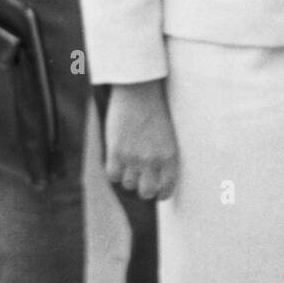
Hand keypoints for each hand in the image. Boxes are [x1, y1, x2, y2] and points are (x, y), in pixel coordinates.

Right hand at [104, 78, 177, 200]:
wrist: (139, 90)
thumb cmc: (155, 109)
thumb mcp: (167, 135)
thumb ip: (162, 155)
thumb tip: (156, 175)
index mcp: (170, 155)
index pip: (167, 188)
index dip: (161, 193)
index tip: (158, 190)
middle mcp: (153, 160)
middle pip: (147, 192)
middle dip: (145, 189)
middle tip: (142, 181)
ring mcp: (133, 157)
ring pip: (128, 184)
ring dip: (129, 178)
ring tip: (129, 166)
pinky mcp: (116, 151)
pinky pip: (113, 175)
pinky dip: (114, 172)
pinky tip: (117, 162)